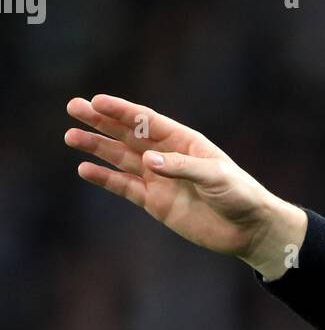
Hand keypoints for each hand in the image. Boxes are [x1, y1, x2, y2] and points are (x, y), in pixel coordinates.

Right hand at [65, 93, 306, 278]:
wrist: (248, 229)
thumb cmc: (240, 195)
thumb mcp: (216, 176)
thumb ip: (182, 168)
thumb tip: (148, 161)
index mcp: (183, 141)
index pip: (146, 121)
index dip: (121, 111)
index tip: (96, 101)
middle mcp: (167, 156)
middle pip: (127, 135)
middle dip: (100, 122)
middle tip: (73, 108)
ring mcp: (159, 179)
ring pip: (121, 158)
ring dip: (97, 147)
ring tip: (71, 136)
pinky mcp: (156, 203)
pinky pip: (125, 187)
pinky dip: (106, 179)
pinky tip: (85, 169)